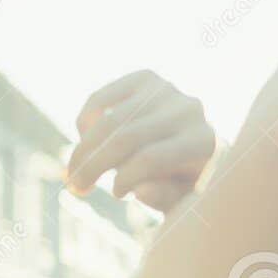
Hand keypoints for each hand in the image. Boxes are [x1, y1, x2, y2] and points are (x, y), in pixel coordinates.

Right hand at [67, 70, 216, 214]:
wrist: (199, 148)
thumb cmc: (188, 183)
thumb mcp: (182, 200)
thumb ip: (165, 199)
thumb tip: (140, 190)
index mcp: (204, 143)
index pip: (151, 159)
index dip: (125, 178)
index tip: (116, 194)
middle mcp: (189, 110)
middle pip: (125, 137)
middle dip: (93, 165)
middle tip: (75, 187)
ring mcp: (167, 90)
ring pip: (108, 120)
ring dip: (84, 148)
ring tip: (73, 173)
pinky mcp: (146, 78)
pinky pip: (100, 99)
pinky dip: (86, 122)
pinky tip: (85, 142)